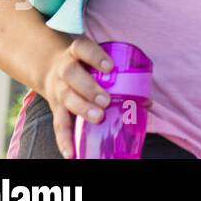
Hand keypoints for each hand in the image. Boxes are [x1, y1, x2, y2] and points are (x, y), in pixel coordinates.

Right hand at [39, 36, 113, 158]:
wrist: (52, 69)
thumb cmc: (87, 66)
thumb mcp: (98, 62)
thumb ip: (121, 76)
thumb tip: (147, 103)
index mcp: (77, 53)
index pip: (83, 48)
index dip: (95, 56)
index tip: (110, 67)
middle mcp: (64, 69)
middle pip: (72, 75)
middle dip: (89, 88)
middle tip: (106, 100)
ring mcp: (58, 89)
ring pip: (66, 97)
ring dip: (81, 108)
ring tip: (97, 117)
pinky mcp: (55, 108)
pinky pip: (58, 124)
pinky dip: (64, 140)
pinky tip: (72, 153)